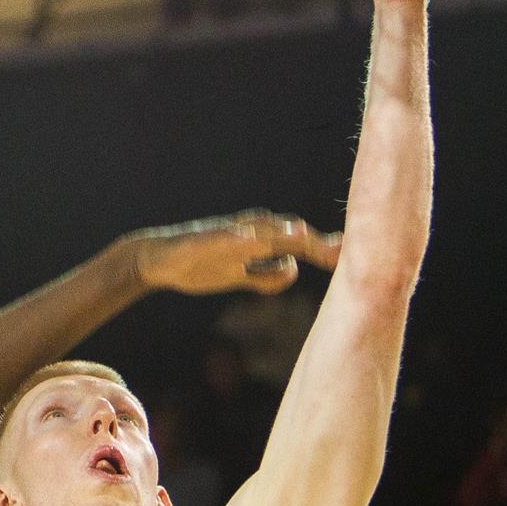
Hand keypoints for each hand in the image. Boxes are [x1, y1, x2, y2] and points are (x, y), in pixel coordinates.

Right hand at [133, 210, 341, 296]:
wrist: (157, 260)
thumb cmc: (199, 264)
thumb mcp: (239, 276)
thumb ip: (265, 275)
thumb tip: (292, 270)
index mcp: (257, 241)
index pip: (297, 244)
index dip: (322, 250)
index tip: (349, 258)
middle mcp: (246, 232)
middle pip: (285, 234)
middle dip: (312, 241)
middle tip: (341, 250)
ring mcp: (223, 234)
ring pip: (255, 230)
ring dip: (278, 230)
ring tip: (300, 232)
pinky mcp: (199, 240)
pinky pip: (218, 237)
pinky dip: (234, 237)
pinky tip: (248, 240)